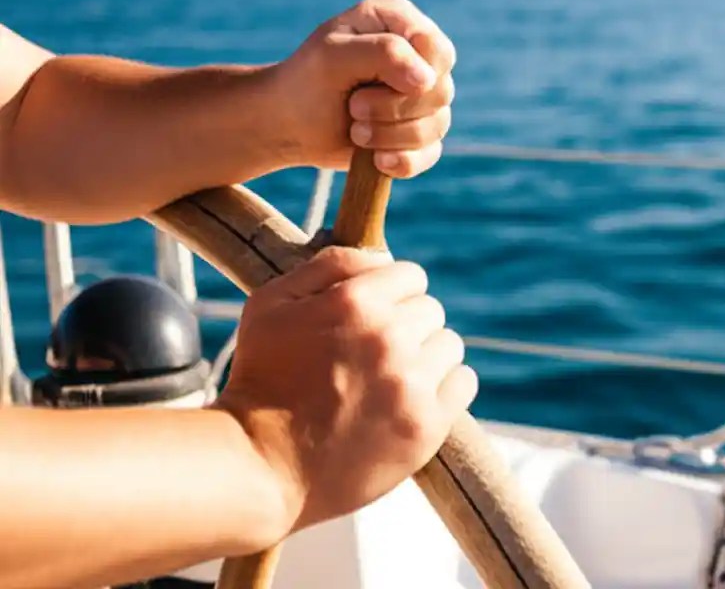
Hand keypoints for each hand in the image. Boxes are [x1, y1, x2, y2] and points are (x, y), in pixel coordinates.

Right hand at [213, 247, 476, 533]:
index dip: (391, 294)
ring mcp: (411, 384)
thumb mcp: (270, 305)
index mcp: (354, 302)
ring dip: (427, 357)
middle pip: (431, 310)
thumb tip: (383, 257)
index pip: (411, 275)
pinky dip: (446, 388)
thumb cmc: (260, 381)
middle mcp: (389, 337)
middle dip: (406, 326)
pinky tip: (413, 399)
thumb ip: (328, 266)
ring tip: (390, 381)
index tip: (372, 318)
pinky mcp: (427, 424)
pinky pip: (464, 382)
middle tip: (373, 356)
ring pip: (449, 345)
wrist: (261, 467)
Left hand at [272, 0, 456, 177]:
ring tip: (356, 132)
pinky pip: (430, 153)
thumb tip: (427, 80)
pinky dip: (401, 161)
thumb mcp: (334, 55)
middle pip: (439, 90)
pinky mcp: (421, 133)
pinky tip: (375, 159)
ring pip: (437, 124)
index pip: (435, 48)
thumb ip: (384, 53)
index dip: (413, 71)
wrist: (289, 123)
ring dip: (391, 136)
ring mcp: (424, 97)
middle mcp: (420, 56)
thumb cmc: (307, 80)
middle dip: (393, 108)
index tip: (369, 82)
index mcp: (400, 22)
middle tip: (354, 107)